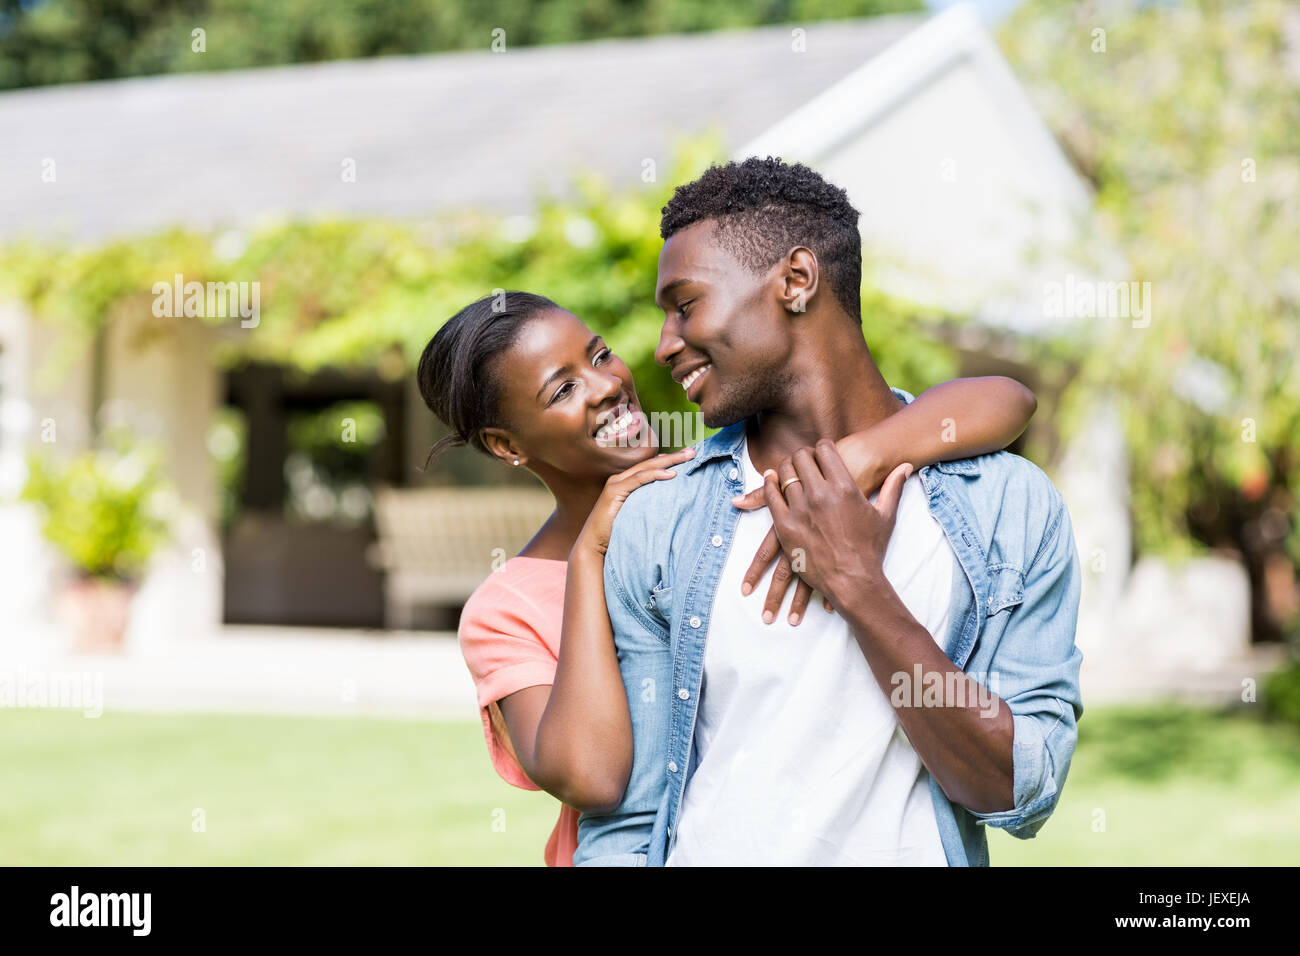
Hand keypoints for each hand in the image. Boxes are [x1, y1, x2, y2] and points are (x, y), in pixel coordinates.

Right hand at [575, 447, 694, 556]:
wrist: (593, 544)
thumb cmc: (614, 533)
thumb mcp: (635, 515)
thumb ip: (646, 506)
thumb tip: (667, 506)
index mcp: (624, 482)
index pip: (649, 467)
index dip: (668, 460)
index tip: (687, 457)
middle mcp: (619, 479)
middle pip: (650, 463)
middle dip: (673, 457)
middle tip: (693, 451)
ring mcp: (615, 484)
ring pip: (646, 468)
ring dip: (669, 461)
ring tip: (687, 458)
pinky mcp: (614, 492)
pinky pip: (638, 479)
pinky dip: (655, 475)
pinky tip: (671, 474)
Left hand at [760, 440, 910, 609]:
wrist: (852, 581)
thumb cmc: (870, 549)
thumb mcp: (885, 516)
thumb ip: (893, 487)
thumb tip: (906, 466)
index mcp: (844, 487)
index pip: (824, 448)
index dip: (822, 447)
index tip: (822, 452)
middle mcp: (820, 494)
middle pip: (801, 457)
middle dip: (803, 455)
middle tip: (805, 462)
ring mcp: (800, 509)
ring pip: (784, 473)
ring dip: (787, 469)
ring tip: (790, 472)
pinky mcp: (785, 525)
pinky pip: (770, 495)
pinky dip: (769, 484)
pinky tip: (771, 480)